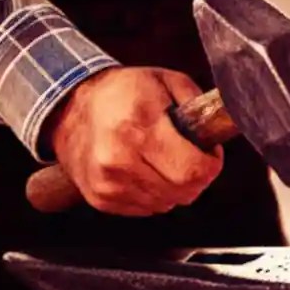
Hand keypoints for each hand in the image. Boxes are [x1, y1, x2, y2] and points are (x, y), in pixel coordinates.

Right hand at [44, 67, 222, 215]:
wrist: (68, 107)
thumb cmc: (123, 92)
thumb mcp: (166, 80)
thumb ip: (199, 106)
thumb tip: (220, 129)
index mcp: (139, 126)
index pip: (194, 170)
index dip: (211, 164)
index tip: (208, 151)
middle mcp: (120, 159)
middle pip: (184, 191)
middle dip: (197, 176)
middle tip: (189, 155)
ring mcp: (108, 183)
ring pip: (168, 204)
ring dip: (174, 185)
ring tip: (162, 158)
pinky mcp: (101, 199)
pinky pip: (148, 209)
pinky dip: (154, 193)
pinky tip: (144, 168)